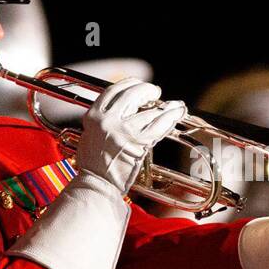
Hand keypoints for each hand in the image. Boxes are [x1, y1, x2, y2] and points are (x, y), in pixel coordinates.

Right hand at [73, 77, 185, 193]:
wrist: (97, 185)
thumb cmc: (94, 165)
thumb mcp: (90, 135)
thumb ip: (105, 120)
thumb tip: (125, 110)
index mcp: (94, 116)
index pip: (113, 90)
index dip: (130, 83)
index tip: (139, 84)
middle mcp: (108, 120)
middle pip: (133, 94)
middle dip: (148, 90)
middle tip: (156, 93)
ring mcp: (124, 131)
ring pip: (151, 111)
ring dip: (168, 107)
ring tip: (176, 106)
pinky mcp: (138, 144)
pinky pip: (159, 126)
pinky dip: (170, 119)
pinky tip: (177, 115)